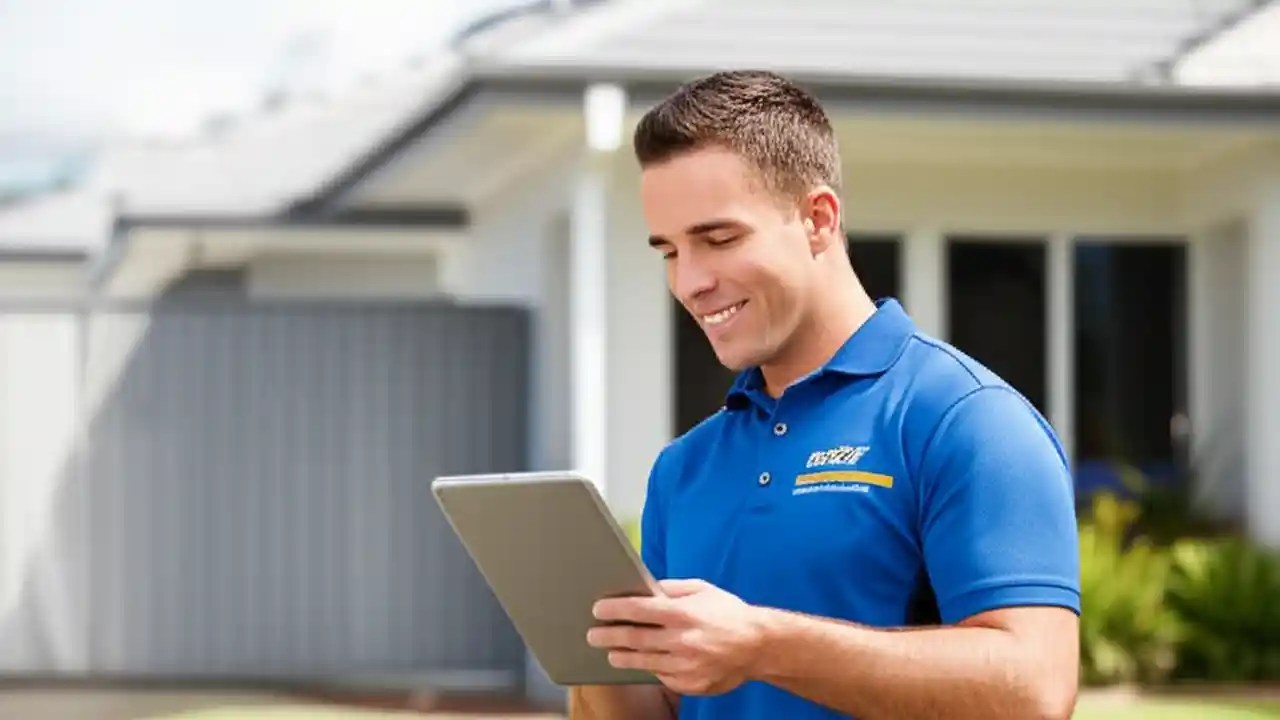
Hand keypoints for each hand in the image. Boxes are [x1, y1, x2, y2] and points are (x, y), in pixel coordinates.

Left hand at [586, 578, 764, 695]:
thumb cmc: (728, 613)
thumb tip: (644, 589)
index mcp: (684, 613)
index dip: (615, 609)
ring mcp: (687, 665)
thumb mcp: (702, 589)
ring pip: (645, 662)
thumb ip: (672, 588)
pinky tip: (643, 663)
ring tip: (610, 653)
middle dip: (609, 636)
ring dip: (623, 657)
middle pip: (635, 639)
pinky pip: (663, 677)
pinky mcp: (692, 684)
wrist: (759, 645)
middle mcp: (683, 640)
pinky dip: (651, 669)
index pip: (639, 610)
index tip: (597, 609)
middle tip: (592, 635)